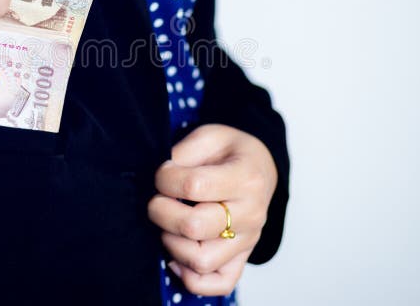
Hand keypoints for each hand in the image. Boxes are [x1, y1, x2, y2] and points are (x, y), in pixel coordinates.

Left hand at [148, 124, 277, 295]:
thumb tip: (162, 174)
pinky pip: (218, 284)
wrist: (261, 169)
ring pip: (201, 260)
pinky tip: (177, 255)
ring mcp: (247, 240)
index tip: (163, 172)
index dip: (165, 178)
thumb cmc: (233, 153)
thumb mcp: (212, 135)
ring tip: (168, 225)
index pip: (193, 185)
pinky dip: (190, 277)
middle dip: (161, 212)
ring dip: (172, 243)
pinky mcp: (241, 259)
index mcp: (246, 177)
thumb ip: (186, 150)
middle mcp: (251, 213)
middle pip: (194, 227)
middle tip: (158, 200)